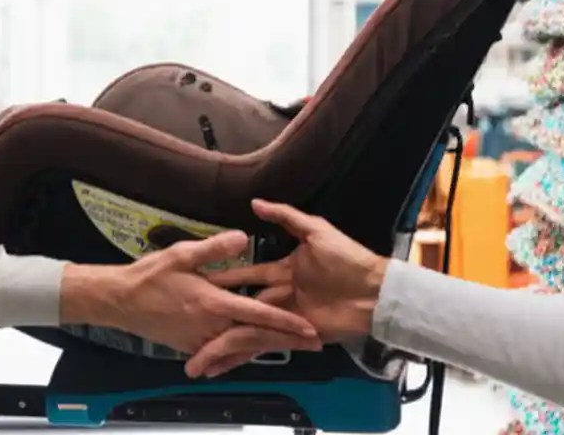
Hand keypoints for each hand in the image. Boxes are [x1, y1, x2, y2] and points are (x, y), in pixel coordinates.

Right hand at [61, 229, 322, 355]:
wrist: (119, 301)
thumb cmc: (150, 275)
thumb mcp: (183, 252)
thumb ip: (216, 246)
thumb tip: (244, 237)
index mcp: (213, 302)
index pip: (258, 313)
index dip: (286, 322)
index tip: (309, 328)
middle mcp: (211, 326)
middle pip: (257, 336)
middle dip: (287, 340)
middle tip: (316, 343)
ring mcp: (201, 339)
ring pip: (242, 344)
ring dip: (268, 345)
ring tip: (294, 345)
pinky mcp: (192, 345)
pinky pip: (223, 348)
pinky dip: (241, 348)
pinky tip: (255, 345)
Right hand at [183, 199, 388, 377]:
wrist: (375, 291)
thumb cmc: (347, 258)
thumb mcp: (316, 231)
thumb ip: (286, 216)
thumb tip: (255, 203)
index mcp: (282, 271)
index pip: (246, 274)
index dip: (224, 276)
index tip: (199, 279)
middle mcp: (279, 295)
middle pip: (242, 304)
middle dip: (218, 310)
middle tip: (188, 316)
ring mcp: (286, 317)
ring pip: (248, 327)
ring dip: (224, 338)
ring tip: (197, 348)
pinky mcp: (294, 335)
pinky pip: (266, 343)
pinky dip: (245, 353)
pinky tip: (222, 361)